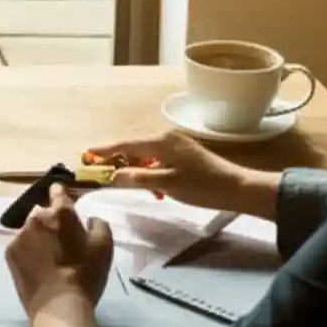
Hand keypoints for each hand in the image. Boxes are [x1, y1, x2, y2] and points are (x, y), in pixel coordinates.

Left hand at [5, 183, 113, 317]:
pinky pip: (20, 245)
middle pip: (43, 212)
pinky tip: (37, 265)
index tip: (64, 201)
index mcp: (60, 213)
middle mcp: (36, 218)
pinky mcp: (9, 252)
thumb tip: (89, 219)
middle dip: (51, 220)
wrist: (58, 305)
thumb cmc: (85, 274)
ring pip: (30, 228)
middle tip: (61, 239)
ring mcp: (19, 235)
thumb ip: (98, 224)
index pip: (58, 191)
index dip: (62, 194)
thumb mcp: (104, 246)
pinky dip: (28, 250)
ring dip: (38, 235)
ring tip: (48, 255)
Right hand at [87, 131, 279, 216]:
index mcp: (161, 141)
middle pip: (134, 147)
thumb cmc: (202, 186)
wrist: (238, 189)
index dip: (105, 150)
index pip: (126, 144)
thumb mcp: (166, 184)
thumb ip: (137, 178)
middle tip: (102, 171)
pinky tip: (149, 183)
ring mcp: (177, 145)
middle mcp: (167, 137)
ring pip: (146, 153)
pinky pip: (158, 158)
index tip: (88, 153)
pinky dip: (148, 168)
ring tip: (125, 181)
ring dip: (135, 166)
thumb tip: (113, 176)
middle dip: (118, 159)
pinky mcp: (185, 154)